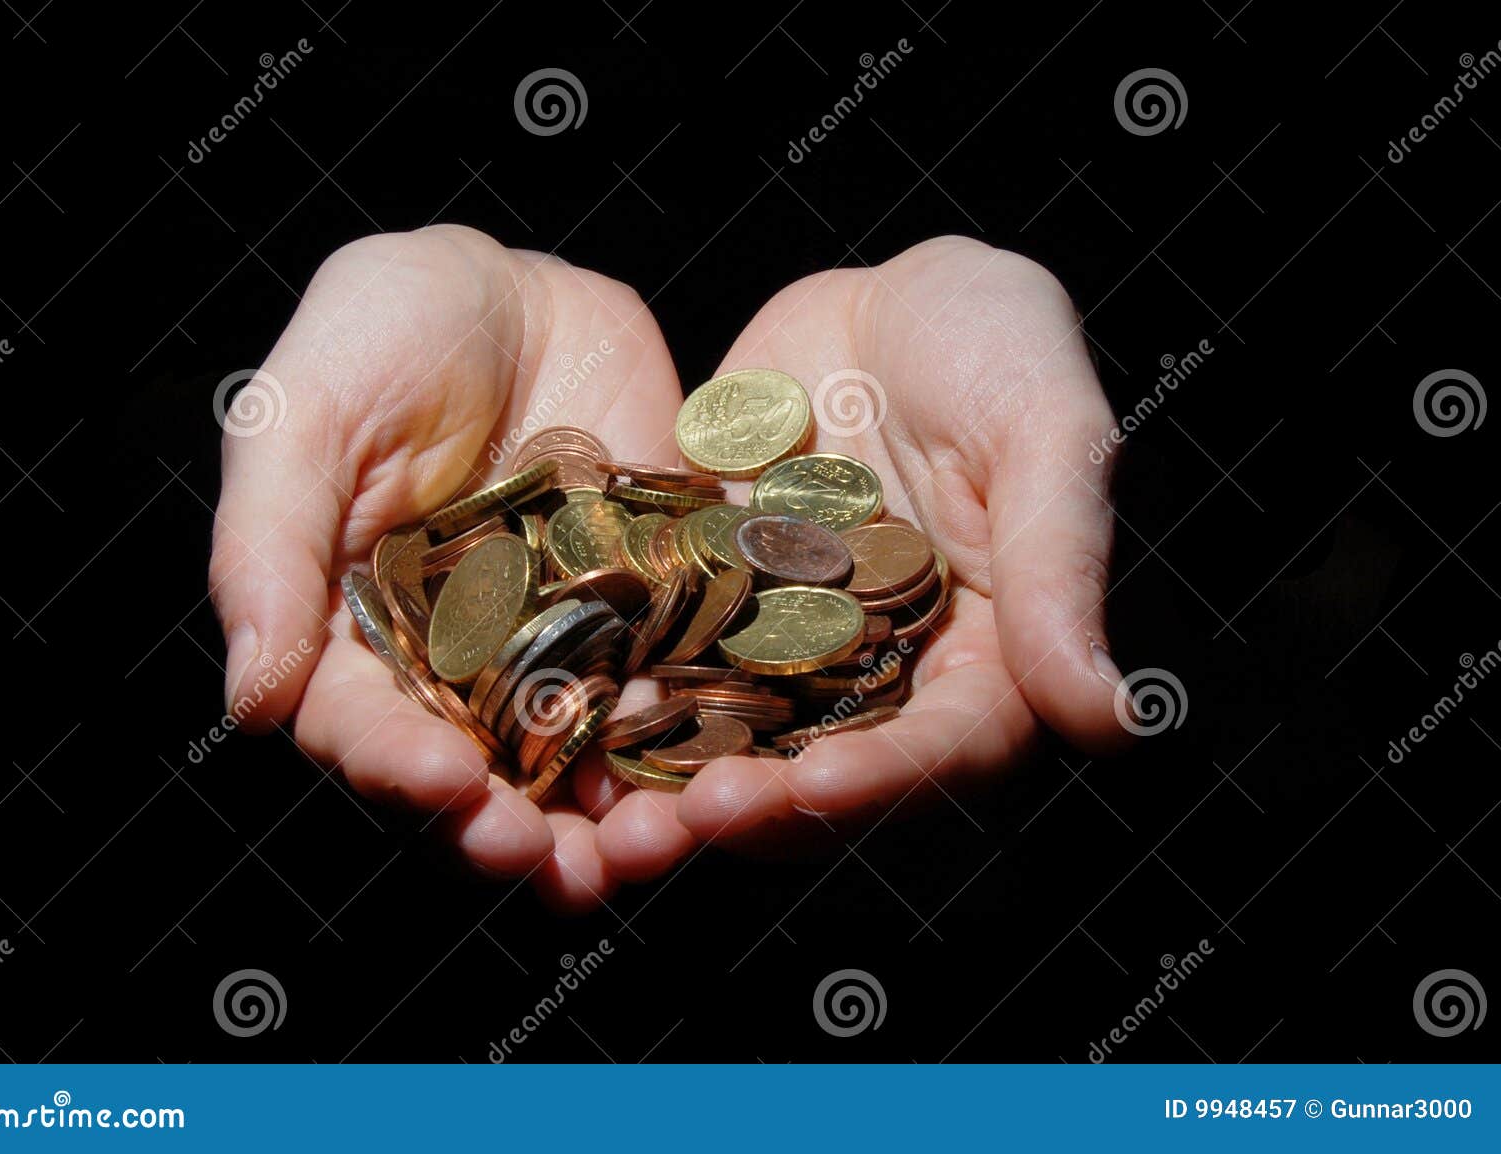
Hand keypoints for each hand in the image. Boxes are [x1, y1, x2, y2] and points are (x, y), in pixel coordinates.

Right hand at [209, 224, 689, 911]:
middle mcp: (457, 668)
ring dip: (603, 823)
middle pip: (477, 781)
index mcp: (357, 638)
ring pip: (577, 765)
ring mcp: (557, 650)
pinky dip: (689, 742)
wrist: (517, 292)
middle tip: (542, 861)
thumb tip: (251, 701)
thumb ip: (268, 547)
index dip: (397, 767)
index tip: (441, 782)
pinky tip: (714, 772)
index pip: (366, 730)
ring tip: (634, 852)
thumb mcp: (303, 416)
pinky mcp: (644, 620)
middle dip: (507, 830)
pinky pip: (669, 696)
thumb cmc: (383, 335)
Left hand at [589, 236, 1133, 872]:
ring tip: (601, 812)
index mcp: (989, 658)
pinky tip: (558, 708)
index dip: (880, 781)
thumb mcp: (1043, 430)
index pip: (945, 750)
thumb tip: (1108, 721)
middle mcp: (887, 677)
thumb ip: (1061, 567)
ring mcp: (794, 651)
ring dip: (671, 782)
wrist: (884, 296)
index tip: (806, 790)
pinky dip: (621, 692)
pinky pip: (667, 664)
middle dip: (753, 809)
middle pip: (826, 772)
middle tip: (671, 828)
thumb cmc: (994, 344)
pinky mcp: (717, 610)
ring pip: (736, 740)